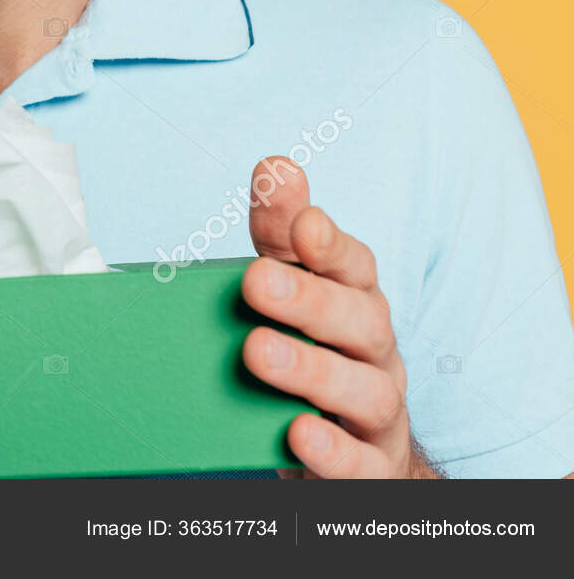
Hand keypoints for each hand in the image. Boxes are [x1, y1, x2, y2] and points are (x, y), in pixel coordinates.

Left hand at [241, 156, 437, 477]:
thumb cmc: (309, 353)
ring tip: (257, 351)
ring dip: (312, 370)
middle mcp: (374, 353)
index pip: (352, 266)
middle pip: (360, 323)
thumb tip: (274, 168)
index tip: (300, 220)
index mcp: (355, 302)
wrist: (344, 452)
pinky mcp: (371, 468)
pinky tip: (297, 431)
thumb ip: (277, 236)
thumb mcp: (288, 290)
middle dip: (311, 299)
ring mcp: (377, 412)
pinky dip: (333, 449)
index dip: (328, 243)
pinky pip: (361, 464)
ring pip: (365, 390)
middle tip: (258, 281)